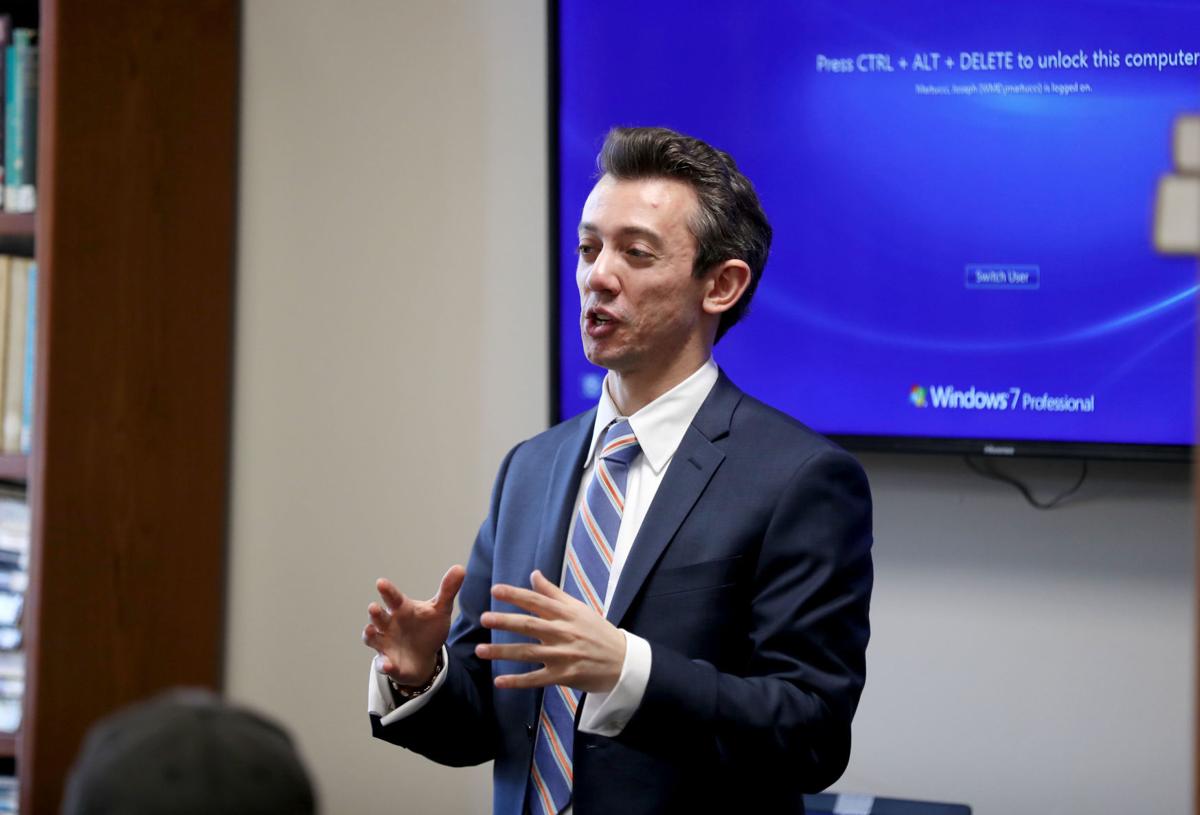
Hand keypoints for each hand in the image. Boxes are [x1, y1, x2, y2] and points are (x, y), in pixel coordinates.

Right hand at [362, 565, 464, 685]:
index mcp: (402, 609)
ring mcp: (385, 643)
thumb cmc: (428, 628)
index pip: (393, 598)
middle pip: (378, 617)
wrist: (424, 657)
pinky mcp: (388, 663)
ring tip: (370, 631)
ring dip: (370, 635)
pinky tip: (387, 665)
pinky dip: (383, 665)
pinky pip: (382, 664)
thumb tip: (460, 568)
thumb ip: (448, 590)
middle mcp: (389, 624)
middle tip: (374, 607)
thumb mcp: (440, 610)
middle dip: (375, 613)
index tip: (381, 582)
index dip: (387, 591)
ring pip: (372, 638)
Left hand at [475, 570, 625, 692]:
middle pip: (529, 625)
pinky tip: (499, 681)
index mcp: (566, 614)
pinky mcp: (564, 676)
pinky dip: (517, 681)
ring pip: (528, 653)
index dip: (515, 595)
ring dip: (503, 651)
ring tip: (481, 650)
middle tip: (483, 618)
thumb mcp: (579, 608)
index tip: (495, 590)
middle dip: (505, 621)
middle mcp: (563, 632)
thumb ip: (553, 593)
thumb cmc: (598, 632)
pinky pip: (536, 679)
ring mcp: (563, 655)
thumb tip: (533, 574)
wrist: (622, 662)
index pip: (537, 601)